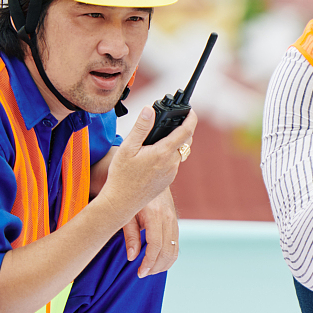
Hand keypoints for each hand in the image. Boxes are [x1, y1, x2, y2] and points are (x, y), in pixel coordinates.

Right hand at [99, 105, 193, 224]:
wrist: (121, 203)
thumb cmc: (121, 176)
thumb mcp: (127, 148)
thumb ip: (141, 128)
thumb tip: (149, 110)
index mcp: (163, 152)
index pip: (186, 131)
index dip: (191, 118)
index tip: (191, 111)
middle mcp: (172, 163)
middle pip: (185, 141)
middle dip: (182, 130)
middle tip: (171, 122)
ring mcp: (171, 173)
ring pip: (180, 153)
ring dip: (174, 144)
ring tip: (158, 139)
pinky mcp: (168, 180)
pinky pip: (174, 163)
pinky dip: (169, 155)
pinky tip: (154, 155)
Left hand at [122, 185, 179, 276]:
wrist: (148, 172)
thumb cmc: (131, 193)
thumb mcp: (126, 213)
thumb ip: (129, 235)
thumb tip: (132, 257)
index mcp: (155, 214)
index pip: (156, 245)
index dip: (149, 262)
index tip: (140, 272)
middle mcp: (168, 217)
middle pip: (169, 250)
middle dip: (157, 266)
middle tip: (143, 274)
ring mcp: (173, 218)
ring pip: (175, 248)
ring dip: (164, 263)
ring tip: (149, 270)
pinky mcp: (174, 220)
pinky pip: (176, 242)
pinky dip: (168, 255)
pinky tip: (157, 261)